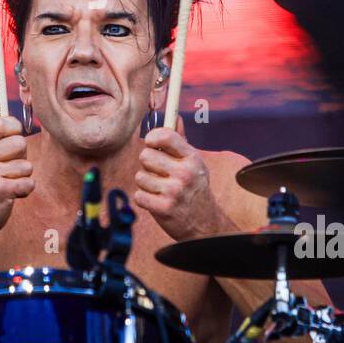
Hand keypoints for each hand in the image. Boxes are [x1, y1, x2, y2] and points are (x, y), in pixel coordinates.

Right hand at [0, 114, 33, 238]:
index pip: (1, 123)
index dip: (14, 128)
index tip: (13, 138)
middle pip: (20, 143)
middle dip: (21, 157)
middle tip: (8, 170)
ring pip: (26, 165)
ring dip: (22, 177)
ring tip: (8, 183)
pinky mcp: (0, 190)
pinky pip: (28, 182)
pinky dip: (25, 190)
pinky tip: (13, 194)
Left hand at [133, 116, 229, 240]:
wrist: (204, 225)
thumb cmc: (195, 190)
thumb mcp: (194, 164)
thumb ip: (181, 141)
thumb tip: (175, 117)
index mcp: (192, 158)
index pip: (166, 135)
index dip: (152, 137)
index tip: (151, 143)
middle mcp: (184, 173)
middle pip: (146, 155)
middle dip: (148, 165)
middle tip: (159, 174)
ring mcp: (174, 191)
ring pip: (140, 176)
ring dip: (146, 184)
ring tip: (160, 190)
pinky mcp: (164, 208)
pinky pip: (139, 195)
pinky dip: (144, 199)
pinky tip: (156, 201)